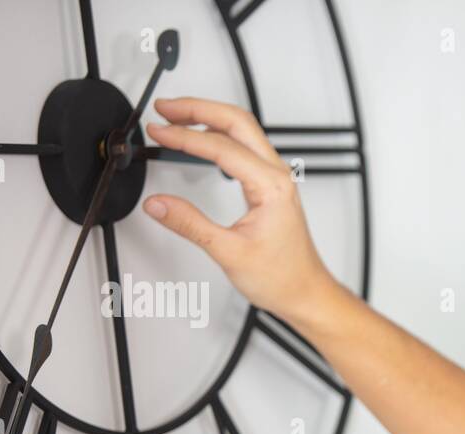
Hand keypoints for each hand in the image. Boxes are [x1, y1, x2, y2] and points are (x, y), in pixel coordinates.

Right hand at [141, 97, 343, 334]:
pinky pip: (245, 147)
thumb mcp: (229, 253)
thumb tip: (158, 204)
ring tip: (176, 117)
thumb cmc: (282, 277)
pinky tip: (201, 140)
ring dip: (209, 118)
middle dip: (198, 108)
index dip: (184, 136)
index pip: (222, 147)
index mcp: (271, 187)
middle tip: (165, 108)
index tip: (158, 131)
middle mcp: (277, 176)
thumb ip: (190, 224)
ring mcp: (276, 179)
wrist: (306, 293)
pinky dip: (220, 135)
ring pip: (243, 130)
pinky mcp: (271, 186)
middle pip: (237, 121)